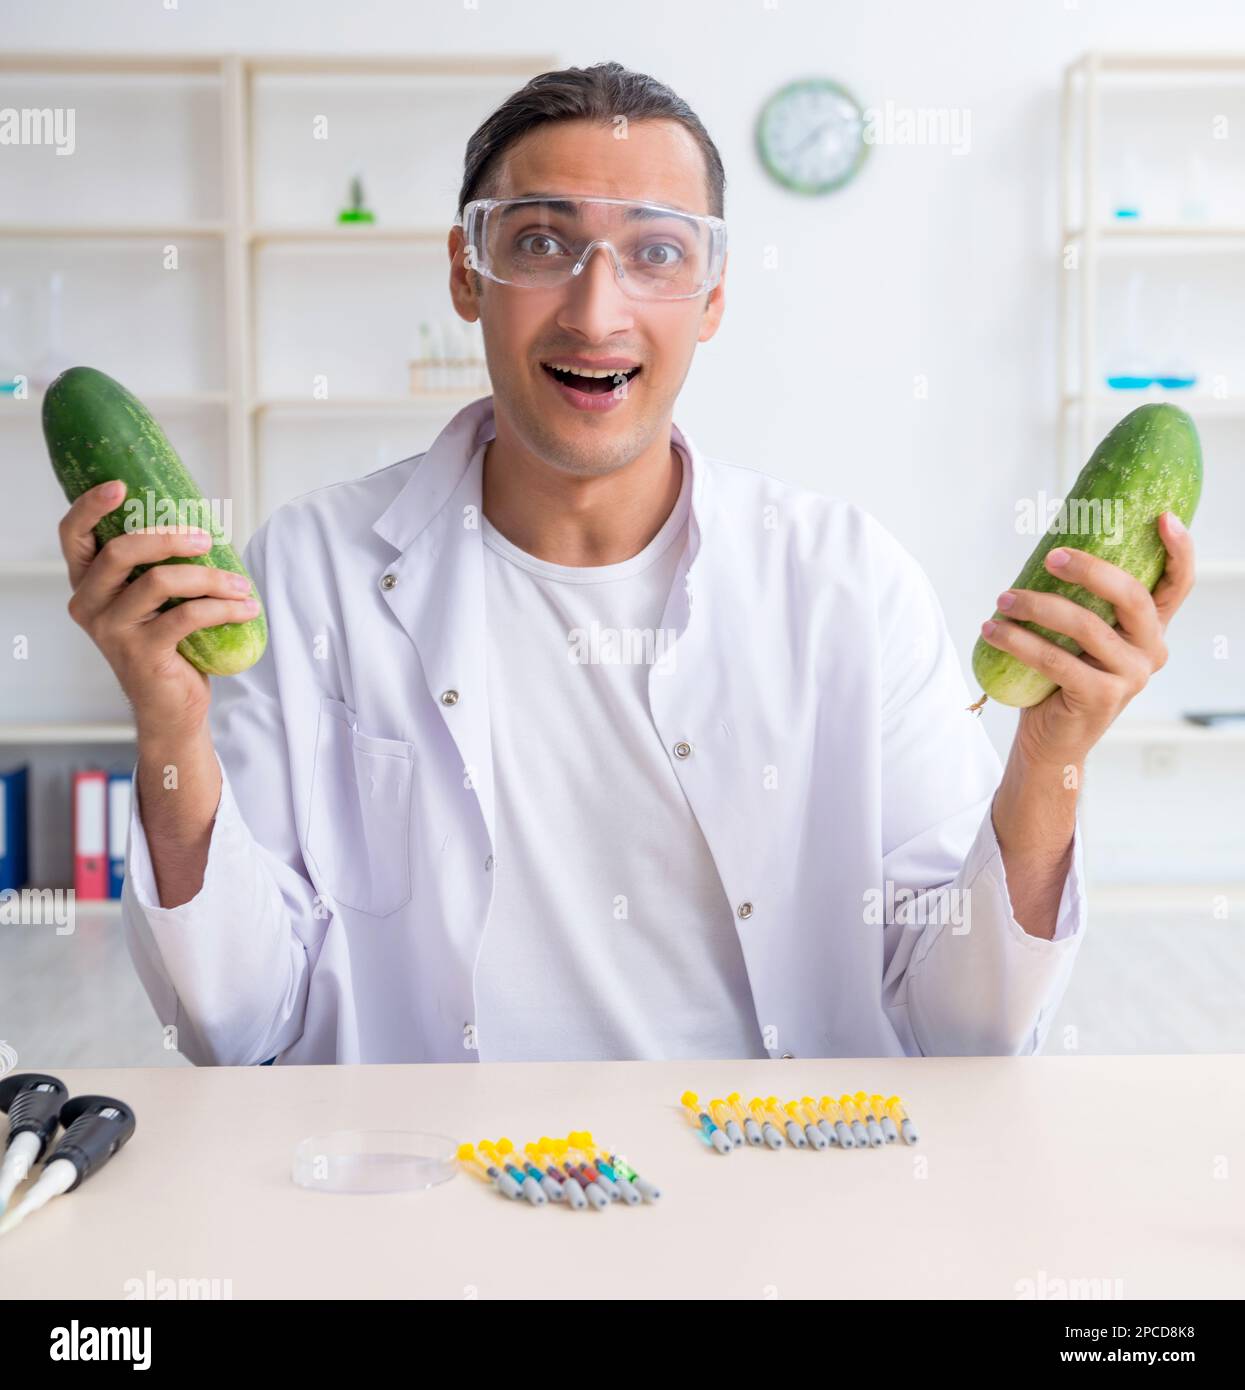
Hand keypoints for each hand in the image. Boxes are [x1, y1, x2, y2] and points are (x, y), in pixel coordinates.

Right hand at [60, 479, 260, 739]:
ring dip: (210, 578)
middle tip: (207, 539)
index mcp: (87, 584)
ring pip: (159, 582)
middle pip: (121, 551)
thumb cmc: (168, 645)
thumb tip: (202, 525)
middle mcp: (89, 604)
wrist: (171, 706)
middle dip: (169, 537)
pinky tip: (246, 609)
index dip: (90, 507)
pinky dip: (223, 608)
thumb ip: (157, 566)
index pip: (73, 536)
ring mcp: (112, 630)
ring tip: (243, 586)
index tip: (120, 485)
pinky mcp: (141, 653)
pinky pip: (187, 616)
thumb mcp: (155, 601)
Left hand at [978, 511, 1194, 769]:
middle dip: (1091, 570)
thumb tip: (1051, 549)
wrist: (1050, 740)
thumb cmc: (1060, 679)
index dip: (1179, 550)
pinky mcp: (1101, 698)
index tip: (1163, 517)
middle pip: (1132, 597)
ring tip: (1002, 599)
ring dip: (1037, 606)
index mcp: (1150, 629)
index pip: (1178, 586)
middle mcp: (1150, 651)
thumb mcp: (1078, 636)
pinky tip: (992, 630)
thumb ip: (1082, 602)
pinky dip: (1018, 641)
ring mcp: (1130, 677)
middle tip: (1053, 556)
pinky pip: (1056, 660)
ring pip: (1086, 627)